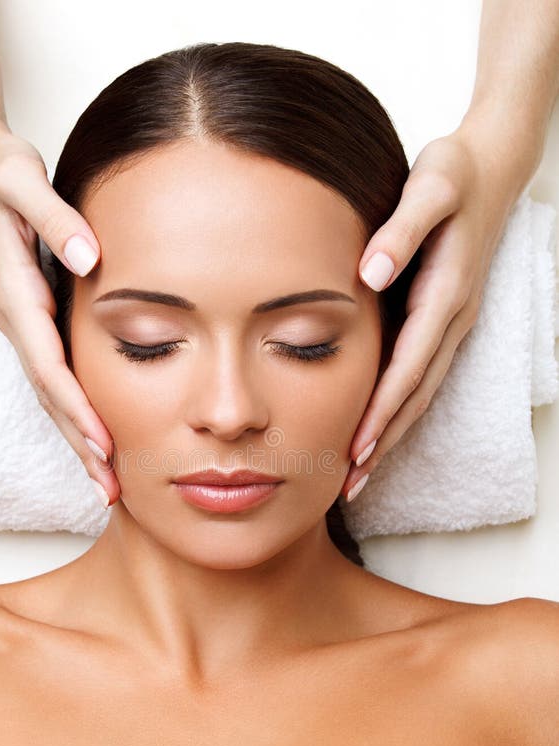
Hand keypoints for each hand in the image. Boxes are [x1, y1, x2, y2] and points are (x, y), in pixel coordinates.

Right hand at [0, 125, 118, 507]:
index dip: (75, 408)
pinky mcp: (29, 322)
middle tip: (109, 490)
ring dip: (75, 438)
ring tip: (104, 481)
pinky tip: (92, 435)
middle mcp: (15, 318)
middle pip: (48, 395)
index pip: (48, 364)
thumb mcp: (21, 178)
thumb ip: (54, 216)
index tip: (104, 445)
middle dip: (78, 444)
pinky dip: (71, 411)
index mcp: (15, 292)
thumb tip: (91, 258)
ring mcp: (20, 324)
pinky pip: (50, 377)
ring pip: (48, 394)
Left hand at [341, 118, 539, 503]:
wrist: (490, 165)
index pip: (409, 367)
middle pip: (416, 395)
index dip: (382, 411)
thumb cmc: (453, 173)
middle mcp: (452, 318)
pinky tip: (380, 426)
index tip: (356, 450)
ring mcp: (452, 323)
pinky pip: (422, 375)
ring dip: (392, 434)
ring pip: (421, 392)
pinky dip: (400, 408)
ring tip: (361, 471)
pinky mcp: (444, 319)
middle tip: (351, 485)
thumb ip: (401, 230)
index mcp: (445, 294)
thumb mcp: (429, 187)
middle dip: (384, 442)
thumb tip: (369, 274)